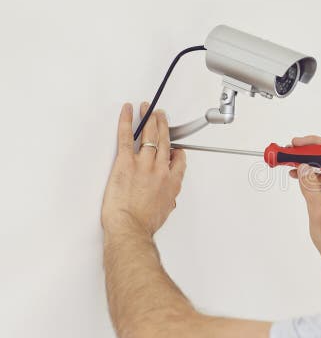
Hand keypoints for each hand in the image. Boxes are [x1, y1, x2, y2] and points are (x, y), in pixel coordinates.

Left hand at [101, 102, 186, 236]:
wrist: (130, 228)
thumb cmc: (145, 223)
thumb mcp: (164, 211)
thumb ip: (168, 199)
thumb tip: (167, 199)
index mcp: (171, 181)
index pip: (178, 158)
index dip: (175, 149)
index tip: (173, 145)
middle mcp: (160, 169)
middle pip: (164, 141)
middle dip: (163, 125)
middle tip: (160, 115)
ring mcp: (143, 164)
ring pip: (148, 135)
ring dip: (149, 119)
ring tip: (147, 109)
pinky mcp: (125, 163)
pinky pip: (126, 136)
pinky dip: (126, 121)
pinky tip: (128, 111)